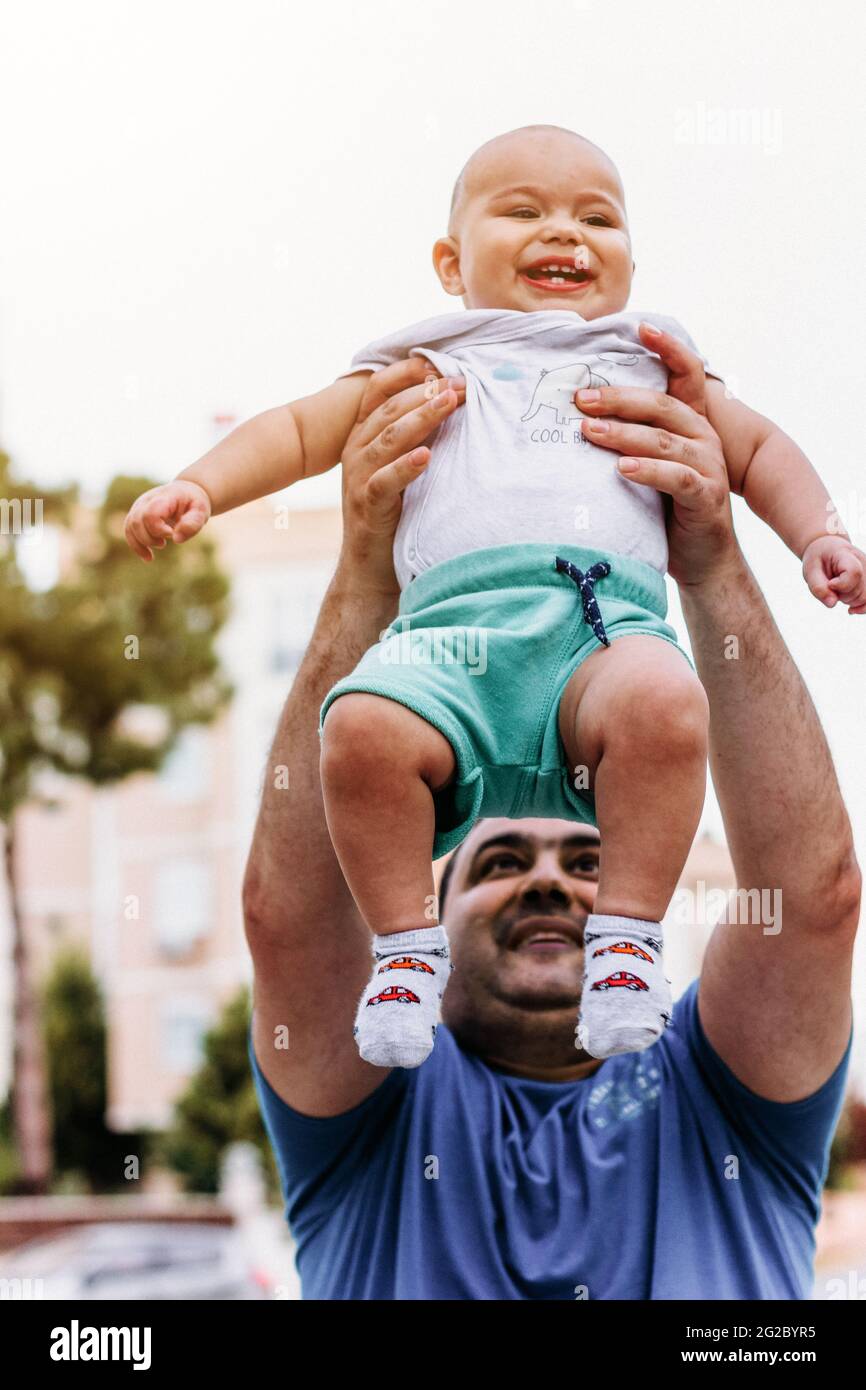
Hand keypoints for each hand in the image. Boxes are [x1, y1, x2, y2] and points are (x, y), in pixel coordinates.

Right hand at [123, 480, 211, 560]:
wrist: (186, 492)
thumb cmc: (194, 503)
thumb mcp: (201, 511)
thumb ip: (192, 524)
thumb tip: (176, 539)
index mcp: (163, 497)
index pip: (150, 514)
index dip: (157, 529)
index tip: (171, 533)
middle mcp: (147, 500)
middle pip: (136, 522)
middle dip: (149, 538)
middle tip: (165, 542)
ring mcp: (139, 506)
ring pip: (130, 527)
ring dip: (141, 543)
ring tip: (161, 545)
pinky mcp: (136, 514)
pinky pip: (129, 531)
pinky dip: (136, 546)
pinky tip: (148, 557)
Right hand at [338, 358, 465, 591]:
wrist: (371, 566)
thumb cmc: (395, 511)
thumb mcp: (400, 465)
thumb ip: (415, 435)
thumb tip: (451, 400)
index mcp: (363, 435)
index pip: (379, 390)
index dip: (407, 373)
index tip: (440, 363)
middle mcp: (356, 450)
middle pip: (389, 409)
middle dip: (426, 392)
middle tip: (461, 383)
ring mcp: (359, 477)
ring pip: (389, 438)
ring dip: (422, 418)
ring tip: (451, 404)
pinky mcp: (367, 505)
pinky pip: (385, 481)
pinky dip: (406, 467)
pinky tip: (427, 457)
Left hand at [574, 322, 737, 588]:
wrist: (702, 558)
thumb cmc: (665, 510)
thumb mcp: (647, 467)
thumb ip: (628, 442)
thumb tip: (577, 419)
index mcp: (688, 423)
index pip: (683, 375)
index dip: (667, 348)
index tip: (640, 327)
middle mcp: (702, 437)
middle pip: (659, 406)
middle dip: (617, 399)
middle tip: (579, 398)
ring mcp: (708, 465)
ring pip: (663, 440)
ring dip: (623, 434)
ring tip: (587, 431)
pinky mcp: (706, 495)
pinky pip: (676, 478)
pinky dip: (647, 471)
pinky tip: (621, 469)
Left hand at [802, 535, 865, 613]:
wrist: (828, 549)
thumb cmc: (818, 559)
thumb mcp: (810, 570)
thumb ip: (818, 588)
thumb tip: (832, 604)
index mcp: (846, 555)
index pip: (854, 572)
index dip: (841, 584)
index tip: (829, 583)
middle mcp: (863, 562)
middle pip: (858, 590)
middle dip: (841, 595)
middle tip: (830, 585)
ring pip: (865, 598)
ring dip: (849, 601)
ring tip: (838, 590)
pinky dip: (862, 608)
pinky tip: (850, 610)